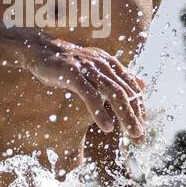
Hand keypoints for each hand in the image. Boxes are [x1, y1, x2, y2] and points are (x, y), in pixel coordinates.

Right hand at [26, 39, 146, 141]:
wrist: (41, 50)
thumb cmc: (69, 64)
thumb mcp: (98, 68)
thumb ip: (120, 77)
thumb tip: (144, 84)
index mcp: (111, 64)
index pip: (132, 88)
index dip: (139, 109)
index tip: (142, 129)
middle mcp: (103, 64)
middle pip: (126, 92)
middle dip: (136, 116)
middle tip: (141, 136)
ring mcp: (89, 68)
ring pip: (113, 93)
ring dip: (125, 115)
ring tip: (132, 133)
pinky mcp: (73, 73)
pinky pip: (90, 95)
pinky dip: (100, 111)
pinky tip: (107, 126)